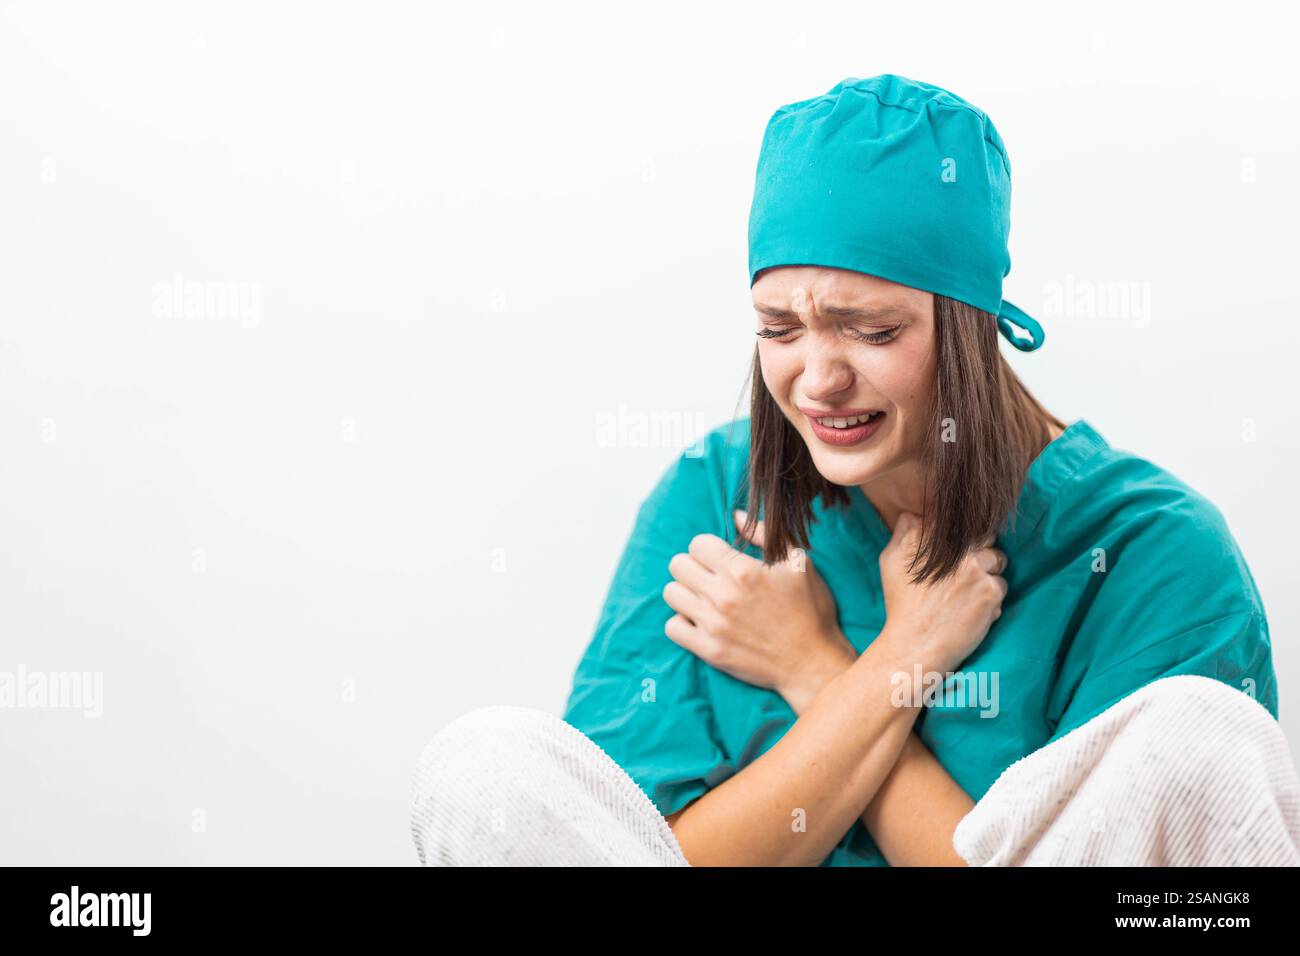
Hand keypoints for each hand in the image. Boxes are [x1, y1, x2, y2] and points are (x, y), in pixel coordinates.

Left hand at [662, 509, 856, 712]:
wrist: (813, 662)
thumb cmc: (810, 609)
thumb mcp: (798, 563)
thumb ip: (764, 534)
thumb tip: (735, 515)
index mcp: (742, 570)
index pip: (697, 543)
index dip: (708, 547)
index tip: (720, 558)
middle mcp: (723, 596)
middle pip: (678, 565)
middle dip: (693, 566)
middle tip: (710, 577)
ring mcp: (713, 625)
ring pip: (672, 593)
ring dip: (686, 592)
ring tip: (704, 598)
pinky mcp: (709, 650)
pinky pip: (672, 627)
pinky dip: (682, 622)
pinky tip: (701, 621)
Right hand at [877, 512, 1006, 673]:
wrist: (914, 645)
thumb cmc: (901, 604)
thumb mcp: (890, 561)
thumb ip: (904, 531)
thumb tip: (916, 513)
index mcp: (928, 535)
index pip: (960, 519)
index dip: (964, 532)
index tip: (961, 546)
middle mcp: (954, 548)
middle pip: (984, 534)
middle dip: (980, 549)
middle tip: (966, 571)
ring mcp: (975, 568)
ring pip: (998, 558)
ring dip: (989, 573)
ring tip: (969, 593)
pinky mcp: (990, 591)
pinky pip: (1001, 584)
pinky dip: (991, 597)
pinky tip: (973, 609)